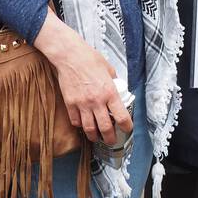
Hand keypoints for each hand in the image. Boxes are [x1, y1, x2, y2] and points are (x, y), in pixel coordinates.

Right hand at [34, 11, 131, 144]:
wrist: (70, 56)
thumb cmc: (90, 59)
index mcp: (110, 92)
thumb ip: (114, 82)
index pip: (121, 117)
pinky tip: (83, 124)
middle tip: (111, 141)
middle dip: (110, 138)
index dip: (126, 127)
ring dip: (94, 136)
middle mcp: (97, 101)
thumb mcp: (109, 69)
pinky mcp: (70, 104)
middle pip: (105, 128)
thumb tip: (119, 90)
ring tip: (96, 138)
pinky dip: (80, 125)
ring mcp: (82, 104)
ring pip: (89, 128)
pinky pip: (75, 121)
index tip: (127, 129)